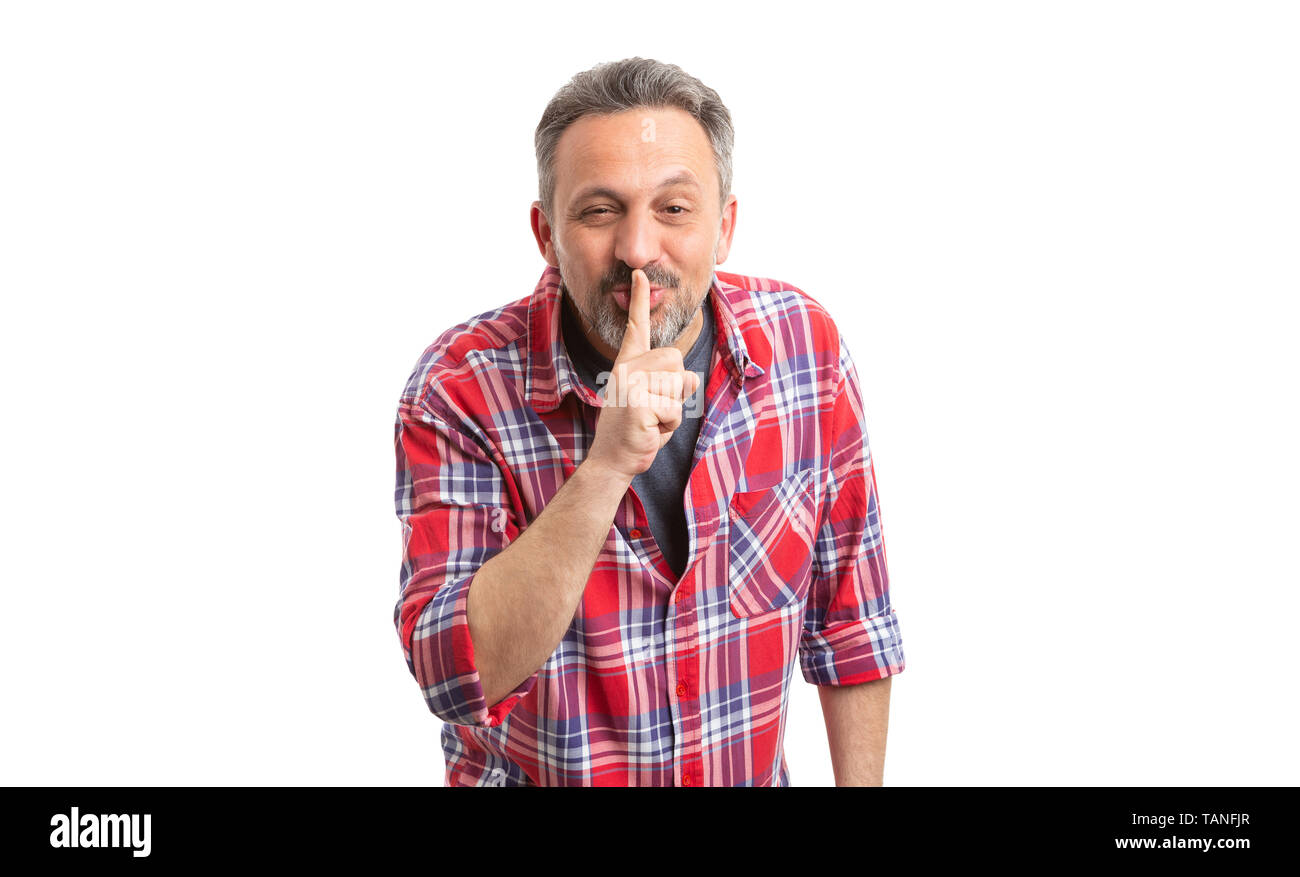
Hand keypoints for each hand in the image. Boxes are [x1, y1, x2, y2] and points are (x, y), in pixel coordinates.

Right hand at [586, 268, 701, 481]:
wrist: (612, 460)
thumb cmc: (637, 431)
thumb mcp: (656, 402)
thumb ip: (671, 384)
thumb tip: (689, 377)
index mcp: (628, 365)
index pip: (635, 328)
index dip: (639, 300)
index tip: (639, 274)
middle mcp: (626, 370)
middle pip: (675, 359)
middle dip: (675, 388)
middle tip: (654, 408)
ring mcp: (630, 385)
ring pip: (678, 386)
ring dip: (673, 410)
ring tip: (651, 421)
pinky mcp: (638, 403)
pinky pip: (675, 410)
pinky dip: (669, 426)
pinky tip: (649, 431)